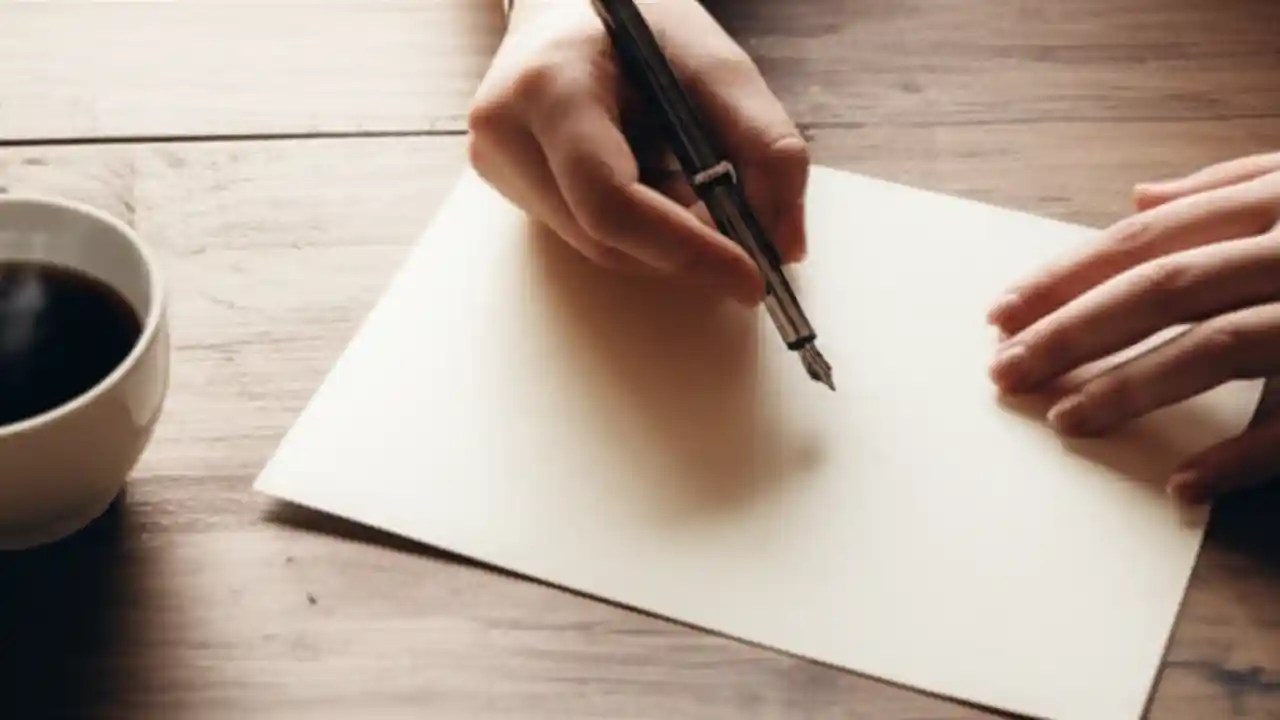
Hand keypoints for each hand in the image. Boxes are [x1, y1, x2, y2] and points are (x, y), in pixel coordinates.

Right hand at [467, 0, 808, 304]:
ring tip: (697, 181)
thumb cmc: (634, 16)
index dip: (686, 250)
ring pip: (599, 246)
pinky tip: (659, 175)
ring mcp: (497, 164)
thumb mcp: (714, 59)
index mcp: (550, 87)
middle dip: (688, 246)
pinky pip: (586, 233)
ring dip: (666, 237)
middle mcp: (506, 132)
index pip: (612, 202)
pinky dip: (642, 224)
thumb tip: (785, 243)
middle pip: (608, 237)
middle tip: (745, 232)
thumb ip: (765, 144)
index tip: (751, 277)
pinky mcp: (507, 184)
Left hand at [986, 152, 1279, 503]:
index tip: (999, 314)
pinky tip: (1182, 488)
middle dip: (1072, 330)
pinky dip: (1242, 457)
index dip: (1066, 276)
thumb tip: (1137, 195)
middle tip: (1004, 372)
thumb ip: (1232, 185)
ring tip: (1064, 421)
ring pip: (1218, 344)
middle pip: (1163, 286)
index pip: (1147, 240)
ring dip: (1131, 387)